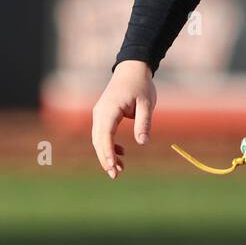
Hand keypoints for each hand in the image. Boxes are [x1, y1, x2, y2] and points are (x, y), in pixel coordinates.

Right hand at [91, 60, 156, 178]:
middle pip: (98, 140)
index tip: (113, 167)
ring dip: (107, 154)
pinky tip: (122, 153)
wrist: (132, 69)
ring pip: (99, 139)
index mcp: (109, 109)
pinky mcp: (103, 115)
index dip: (107, 152)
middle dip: (105, 159)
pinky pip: (103, 134)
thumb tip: (142, 143)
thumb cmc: (140, 85)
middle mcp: (100, 112)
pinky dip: (109, 145)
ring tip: (120, 169)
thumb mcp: (147, 104)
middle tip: (116, 175)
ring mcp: (99, 114)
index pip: (105, 134)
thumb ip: (144, 122)